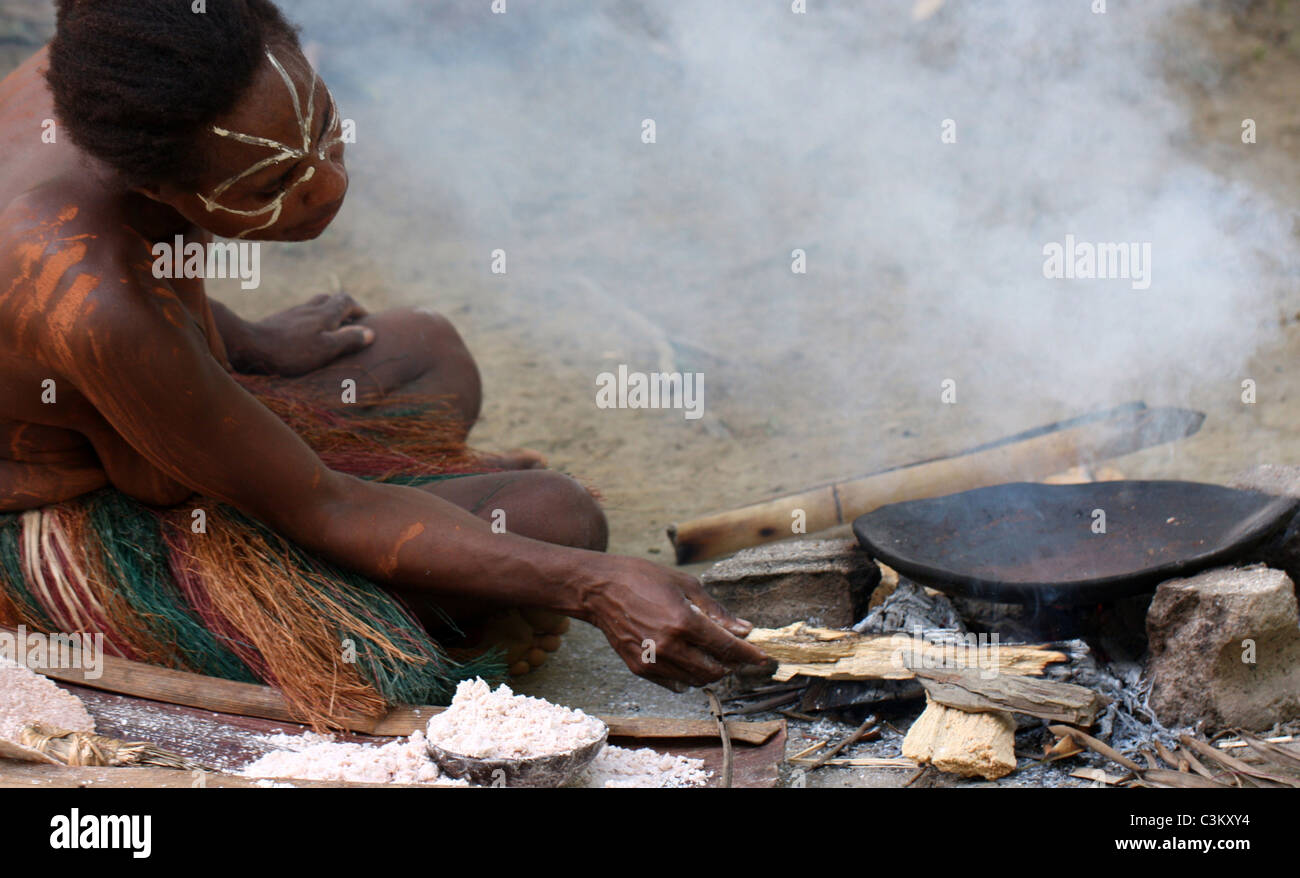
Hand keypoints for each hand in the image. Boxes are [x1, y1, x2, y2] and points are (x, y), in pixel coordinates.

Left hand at [240, 292, 373, 375]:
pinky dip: (311, 321)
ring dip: (326, 313)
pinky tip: (307, 336)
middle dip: (344, 309)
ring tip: (331, 329)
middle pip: (330, 299)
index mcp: (325, 313)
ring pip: (314, 305)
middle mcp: (310, 308)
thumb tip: (370, 333)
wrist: (249, 346)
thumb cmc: (291, 351)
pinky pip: (301, 315)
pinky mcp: (279, 321)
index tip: (367, 322)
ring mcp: (293, 313)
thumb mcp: (326, 349)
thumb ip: (349, 339)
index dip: (359, 309)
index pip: (347, 301)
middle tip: (350, 324)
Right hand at [578, 556, 768, 689]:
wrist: (599, 589)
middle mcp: (669, 646)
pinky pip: (674, 683)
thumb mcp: (685, 584)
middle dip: (729, 664)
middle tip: (732, 652)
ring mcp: (653, 661)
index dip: (749, 654)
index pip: (727, 648)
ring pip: (695, 680)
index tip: (762, 658)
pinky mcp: (639, 669)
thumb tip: (744, 629)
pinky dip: (686, 676)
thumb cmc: (643, 579)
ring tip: (707, 653)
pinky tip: (685, 658)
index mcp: (684, 622)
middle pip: (714, 670)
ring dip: (708, 670)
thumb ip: (716, 611)